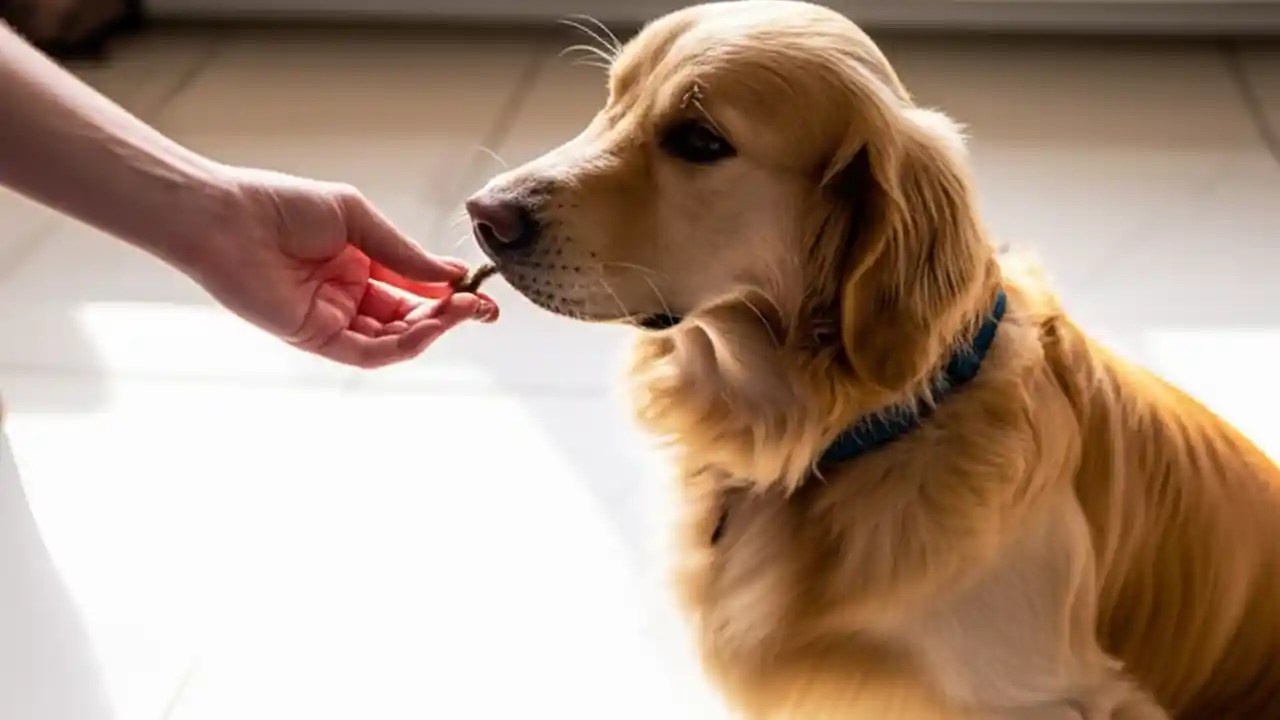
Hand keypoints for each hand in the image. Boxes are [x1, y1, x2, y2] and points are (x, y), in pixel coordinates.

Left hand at [183, 166, 497, 367]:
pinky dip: (401, 345)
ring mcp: (333, 318)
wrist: (227, 217)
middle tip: (480, 308)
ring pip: (394, 339)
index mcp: (359, 263)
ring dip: (432, 331)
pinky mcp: (315, 337)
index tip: (480, 292)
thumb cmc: (283, 206)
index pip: (413, 287)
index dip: (449, 292)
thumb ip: (403, 253)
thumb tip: (451, 276)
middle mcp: (349, 294)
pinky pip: (367, 352)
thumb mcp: (358, 219)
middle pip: (410, 317)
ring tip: (460, 314)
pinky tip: (426, 329)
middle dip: (449, 315)